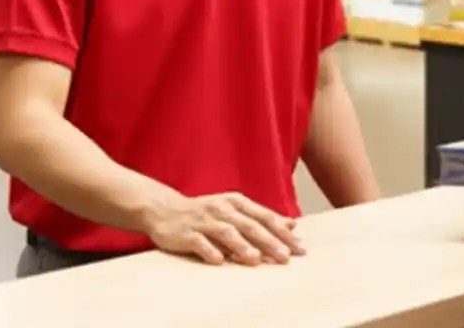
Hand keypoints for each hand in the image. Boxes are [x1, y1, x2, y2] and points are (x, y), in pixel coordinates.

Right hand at [142, 192, 304, 266]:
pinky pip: (199, 242)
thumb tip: (292, 225)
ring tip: (255, 259)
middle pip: (249, 225)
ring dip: (241, 246)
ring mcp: (203, 220)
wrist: (164, 209)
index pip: (265, 217)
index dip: (282, 232)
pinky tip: (220, 261)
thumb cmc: (206, 213)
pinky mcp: (186, 232)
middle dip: (268, 241)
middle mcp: (222, 209)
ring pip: (226, 232)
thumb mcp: (235, 210)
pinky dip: (210, 250)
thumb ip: (262, 217)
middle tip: (284, 256)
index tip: (299, 247)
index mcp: (237, 202)